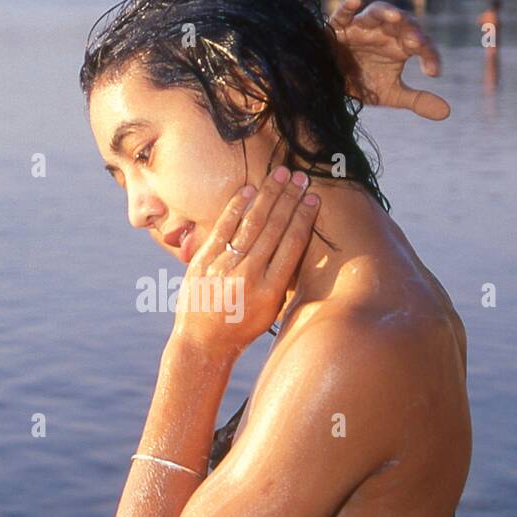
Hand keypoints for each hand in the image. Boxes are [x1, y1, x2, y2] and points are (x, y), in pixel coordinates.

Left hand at [171, 167, 319, 357]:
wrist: (202, 343)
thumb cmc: (242, 326)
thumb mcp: (271, 309)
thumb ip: (283, 278)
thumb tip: (296, 241)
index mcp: (271, 290)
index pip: (292, 244)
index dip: (304, 218)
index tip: (313, 198)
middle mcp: (249, 276)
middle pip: (274, 228)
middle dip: (289, 199)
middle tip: (301, 176)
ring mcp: (224, 267)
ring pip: (251, 223)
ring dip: (268, 195)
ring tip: (281, 174)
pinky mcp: (203, 261)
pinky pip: (223, 227)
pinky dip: (237, 206)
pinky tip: (250, 189)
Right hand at [329, 0, 449, 119]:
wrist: (332, 87)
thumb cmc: (363, 84)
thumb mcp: (391, 95)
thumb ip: (418, 100)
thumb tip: (447, 112)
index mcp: (400, 45)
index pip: (422, 45)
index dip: (430, 56)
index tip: (434, 73)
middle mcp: (384, 32)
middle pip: (403, 23)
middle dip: (411, 31)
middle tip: (416, 43)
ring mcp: (362, 27)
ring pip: (377, 12)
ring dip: (386, 12)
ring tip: (395, 17)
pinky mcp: (338, 28)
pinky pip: (343, 14)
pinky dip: (347, 6)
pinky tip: (355, 0)